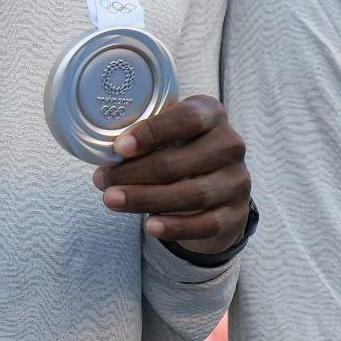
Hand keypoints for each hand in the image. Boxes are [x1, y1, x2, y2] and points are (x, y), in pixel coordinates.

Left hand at [98, 95, 253, 252]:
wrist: (216, 190)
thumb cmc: (181, 152)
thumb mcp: (168, 135)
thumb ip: (145, 137)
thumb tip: (108, 154)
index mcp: (211, 114)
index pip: (186, 119)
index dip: (151, 132)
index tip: (119, 148)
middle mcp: (230, 144)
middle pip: (179, 162)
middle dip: (134, 173)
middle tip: (103, 179)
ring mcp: (236, 181)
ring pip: (191, 194)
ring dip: (146, 199)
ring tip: (112, 200)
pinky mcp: (236, 214)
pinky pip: (205, 224)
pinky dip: (175, 226)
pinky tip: (150, 225)